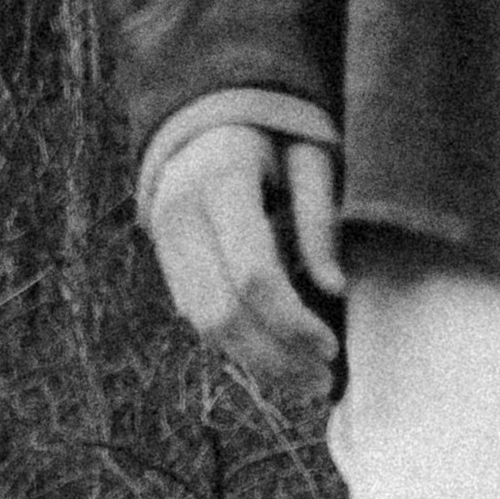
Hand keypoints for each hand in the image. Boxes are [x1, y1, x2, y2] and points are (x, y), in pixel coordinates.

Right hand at [147, 117, 344, 412]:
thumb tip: (335, 289)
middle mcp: (181, 213)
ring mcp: (164, 240)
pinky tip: (277, 358)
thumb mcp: (309, 157)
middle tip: (321, 381)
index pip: (253, 275)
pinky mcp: (165, 262)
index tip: (331, 346)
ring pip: (204, 327)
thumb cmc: (273, 132)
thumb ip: (319, 219)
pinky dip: (238, 347)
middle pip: (223, 314)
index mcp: (220, 180)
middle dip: (275, 358)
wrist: (206, 117)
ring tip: (304, 381)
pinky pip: (197, 319)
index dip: (293, 321)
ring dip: (257, 364)